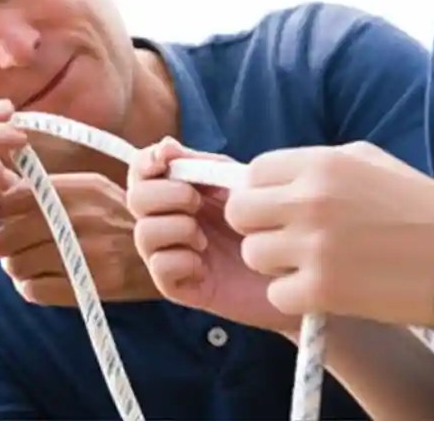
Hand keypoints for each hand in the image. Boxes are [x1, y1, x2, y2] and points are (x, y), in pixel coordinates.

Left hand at [0, 172, 159, 304]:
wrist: (167, 250)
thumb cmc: (119, 217)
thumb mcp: (91, 188)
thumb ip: (47, 187)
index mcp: (76, 189)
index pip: (10, 200)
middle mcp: (77, 218)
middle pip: (4, 238)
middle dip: (1, 244)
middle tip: (10, 245)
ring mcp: (82, 254)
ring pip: (16, 266)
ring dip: (16, 267)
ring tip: (29, 262)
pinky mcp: (87, 285)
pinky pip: (33, 290)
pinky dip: (30, 287)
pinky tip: (42, 279)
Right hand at [127, 138, 299, 332]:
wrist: (297, 267)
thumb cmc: (269, 224)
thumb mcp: (238, 184)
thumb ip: (201, 164)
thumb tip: (164, 145)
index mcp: (180, 192)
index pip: (141, 172)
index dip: (144, 163)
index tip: (163, 160)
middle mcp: (169, 221)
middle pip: (136, 199)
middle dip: (165, 194)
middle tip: (196, 201)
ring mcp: (171, 254)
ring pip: (143, 233)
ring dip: (175, 227)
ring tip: (205, 238)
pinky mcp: (180, 287)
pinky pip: (159, 267)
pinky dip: (180, 260)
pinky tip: (204, 264)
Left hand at [227, 141, 433, 327]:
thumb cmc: (425, 210)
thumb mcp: (372, 163)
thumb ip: (319, 166)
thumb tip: (275, 177)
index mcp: (323, 164)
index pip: (253, 172)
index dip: (260, 191)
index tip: (276, 207)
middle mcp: (311, 200)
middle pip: (240, 212)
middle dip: (258, 226)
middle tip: (287, 238)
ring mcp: (314, 246)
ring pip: (253, 254)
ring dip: (275, 263)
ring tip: (312, 264)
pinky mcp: (322, 290)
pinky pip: (276, 292)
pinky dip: (295, 295)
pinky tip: (325, 289)